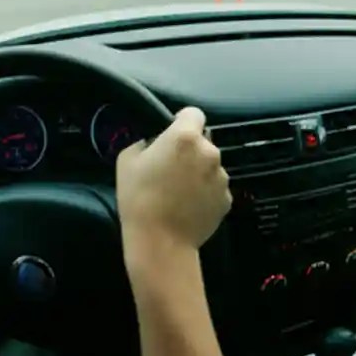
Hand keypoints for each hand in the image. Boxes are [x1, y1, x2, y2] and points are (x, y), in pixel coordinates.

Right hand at [117, 107, 230, 270]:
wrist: (160, 243)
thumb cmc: (138, 199)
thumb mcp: (127, 160)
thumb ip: (145, 142)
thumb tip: (155, 141)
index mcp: (185, 137)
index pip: (193, 113)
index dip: (181, 121)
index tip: (171, 135)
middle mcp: (210, 152)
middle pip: (202, 141)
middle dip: (190, 150)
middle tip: (170, 168)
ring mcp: (221, 177)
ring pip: (210, 165)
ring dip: (198, 172)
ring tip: (178, 192)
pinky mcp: (227, 199)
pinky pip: (215, 188)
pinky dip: (205, 193)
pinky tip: (188, 206)